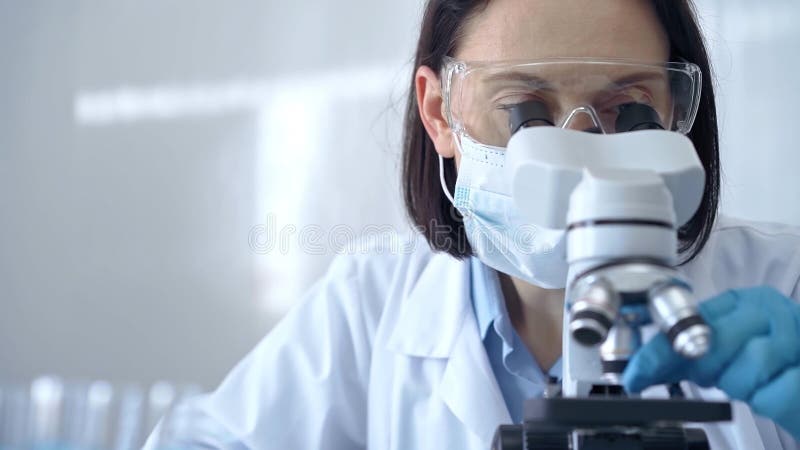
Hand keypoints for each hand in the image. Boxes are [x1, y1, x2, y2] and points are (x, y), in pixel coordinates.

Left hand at [622, 286, 799, 439]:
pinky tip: (774, 392)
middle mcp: (770, 313)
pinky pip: (771, 398)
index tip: (636, 374)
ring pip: (741, 374)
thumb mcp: (731, 348)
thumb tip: (642, 369)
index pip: (688, 323)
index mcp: (744, 302)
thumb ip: (688, 355)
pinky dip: (768, 403)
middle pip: (710, 345)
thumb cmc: (778, 360)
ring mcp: (794, 339)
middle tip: (716, 377)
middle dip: (706, 371)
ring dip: (743, 388)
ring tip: (757, 381)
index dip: (659, 352)